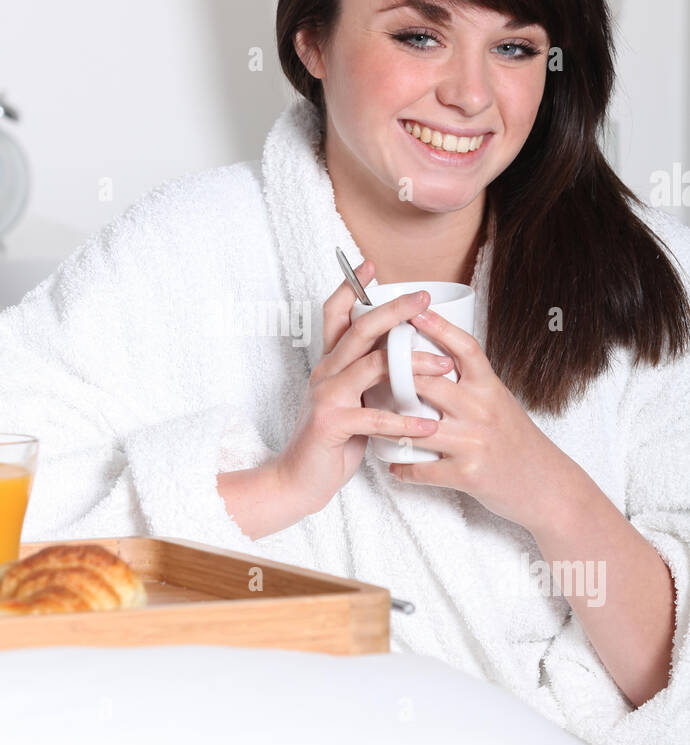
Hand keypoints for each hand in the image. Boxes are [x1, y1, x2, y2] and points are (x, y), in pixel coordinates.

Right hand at [274, 261, 454, 517]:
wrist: (298, 480)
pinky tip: (428, 425)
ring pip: (373, 366)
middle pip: (360, 329)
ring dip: (413, 364)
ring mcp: (326, 396)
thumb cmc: (331, 441)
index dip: (350, 287)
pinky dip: (405, 421)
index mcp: (329, 364)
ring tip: (445, 365)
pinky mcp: (332, 424)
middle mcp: (324, 373)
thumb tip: (403, 356)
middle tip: (423, 297)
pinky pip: (375, 417)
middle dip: (393, 310)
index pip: (335, 315)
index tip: (370, 264)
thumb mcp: (350, 400)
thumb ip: (368, 378)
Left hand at [388, 307, 568, 528]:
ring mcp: (474, 442)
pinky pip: (422, 469)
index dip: (438, 327)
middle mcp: (482, 410)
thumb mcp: (500, 403)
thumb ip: (470, 384)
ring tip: (368, 422)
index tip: (412, 310)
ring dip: (388, 427)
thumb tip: (435, 361)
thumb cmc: (518, 442)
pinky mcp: (467, 474)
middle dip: (394, 378)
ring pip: (417, 427)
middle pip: (428, 384)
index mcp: (490, 387)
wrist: (546, 485)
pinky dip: (403, 469)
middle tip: (365, 372)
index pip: (464, 348)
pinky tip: (392, 466)